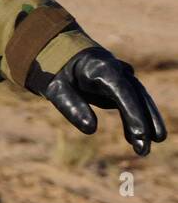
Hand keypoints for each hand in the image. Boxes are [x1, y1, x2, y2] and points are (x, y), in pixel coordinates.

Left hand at [44, 48, 167, 155]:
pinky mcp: (122, 84)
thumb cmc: (55, 70)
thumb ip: (71, 106)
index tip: (140, 134)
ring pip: (140, 99)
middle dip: (143, 123)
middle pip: (136, 96)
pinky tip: (136, 138)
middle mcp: (116, 68)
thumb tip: (91, 129)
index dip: (133, 113)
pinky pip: (134, 101)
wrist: (58, 51)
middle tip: (143, 151)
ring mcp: (122, 75)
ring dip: (146, 123)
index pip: (122, 91)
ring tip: (144, 150)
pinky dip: (136, 118)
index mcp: (100, 66)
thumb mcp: (55, 87)